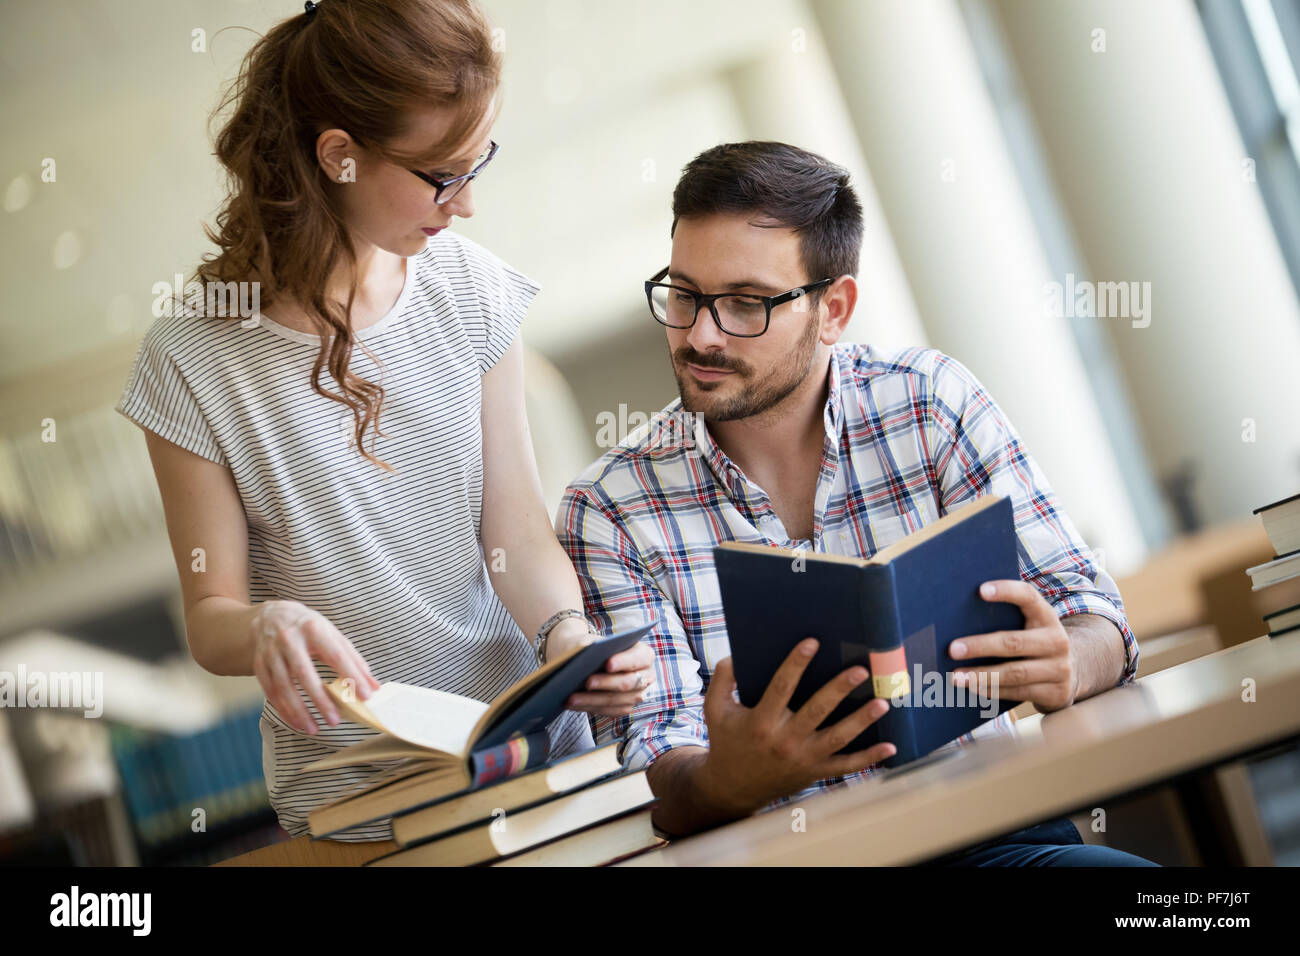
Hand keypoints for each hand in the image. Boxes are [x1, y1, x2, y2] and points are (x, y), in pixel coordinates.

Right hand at [250, 600, 380, 734]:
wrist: (270, 615)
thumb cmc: (309, 628)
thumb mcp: (333, 635)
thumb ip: (353, 660)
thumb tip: (373, 686)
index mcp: (313, 628)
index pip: (335, 655)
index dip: (351, 675)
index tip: (365, 696)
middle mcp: (289, 639)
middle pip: (304, 673)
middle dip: (320, 699)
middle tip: (335, 720)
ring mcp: (271, 652)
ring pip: (283, 686)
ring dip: (298, 711)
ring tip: (314, 728)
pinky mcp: (259, 664)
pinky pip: (270, 691)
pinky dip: (283, 709)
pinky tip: (296, 722)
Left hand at [553, 619, 655, 716]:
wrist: (588, 659)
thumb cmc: (593, 646)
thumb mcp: (592, 641)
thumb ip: (592, 646)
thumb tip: (586, 655)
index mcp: (644, 655)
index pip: (639, 658)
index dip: (624, 661)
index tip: (608, 664)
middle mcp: (646, 677)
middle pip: (628, 682)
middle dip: (606, 683)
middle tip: (588, 682)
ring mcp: (637, 695)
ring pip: (616, 700)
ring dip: (592, 700)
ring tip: (572, 698)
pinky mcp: (624, 708)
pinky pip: (608, 711)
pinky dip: (589, 707)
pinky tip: (573, 704)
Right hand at [696, 638, 895, 816]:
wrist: (732, 788)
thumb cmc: (726, 742)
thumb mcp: (715, 710)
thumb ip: (722, 680)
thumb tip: (735, 655)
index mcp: (761, 722)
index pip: (781, 688)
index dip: (795, 664)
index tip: (812, 642)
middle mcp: (785, 741)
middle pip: (816, 711)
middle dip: (839, 690)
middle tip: (860, 670)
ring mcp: (803, 759)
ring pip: (838, 738)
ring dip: (861, 721)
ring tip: (882, 703)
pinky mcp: (815, 773)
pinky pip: (846, 766)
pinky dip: (869, 758)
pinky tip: (891, 747)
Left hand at [949, 579, 1078, 712]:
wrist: (1071, 671)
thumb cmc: (1032, 640)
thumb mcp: (1028, 623)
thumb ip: (1003, 616)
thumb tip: (954, 616)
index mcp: (1046, 615)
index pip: (1028, 597)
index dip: (1006, 591)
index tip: (980, 590)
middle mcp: (1057, 640)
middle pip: (1014, 642)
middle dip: (981, 646)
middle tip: (953, 649)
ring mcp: (1059, 668)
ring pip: (1015, 673)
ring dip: (982, 675)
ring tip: (956, 676)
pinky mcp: (1056, 693)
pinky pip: (1019, 692)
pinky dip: (993, 690)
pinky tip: (973, 688)